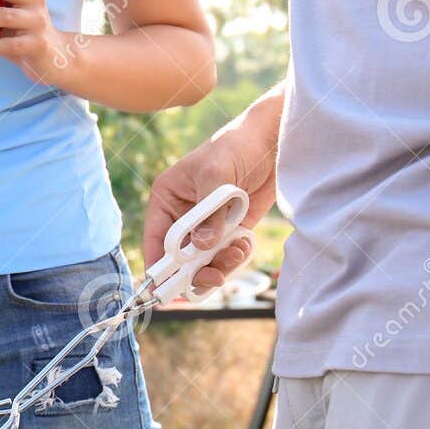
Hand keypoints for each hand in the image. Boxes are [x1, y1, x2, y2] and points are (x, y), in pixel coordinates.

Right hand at [144, 105, 279, 291]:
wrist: (272, 142)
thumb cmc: (235, 147)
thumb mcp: (216, 175)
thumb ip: (208, 213)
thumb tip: (201, 246)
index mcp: (168, 198)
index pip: (157, 236)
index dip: (158, 262)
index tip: (163, 285)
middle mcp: (184, 214)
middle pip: (180, 255)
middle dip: (194, 270)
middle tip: (212, 279)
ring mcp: (208, 224)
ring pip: (204, 259)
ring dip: (220, 264)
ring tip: (236, 253)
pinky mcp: (231, 229)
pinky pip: (227, 253)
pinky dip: (236, 256)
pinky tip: (245, 244)